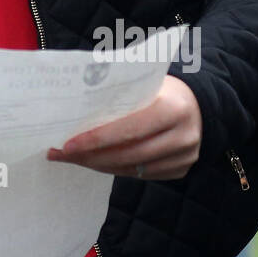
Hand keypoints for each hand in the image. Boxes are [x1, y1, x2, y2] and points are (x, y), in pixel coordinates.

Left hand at [47, 76, 201, 179]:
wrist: (197, 103)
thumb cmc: (160, 88)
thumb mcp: (145, 82)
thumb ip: (118, 94)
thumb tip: (73, 109)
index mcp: (174, 108)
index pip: (130, 128)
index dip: (97, 138)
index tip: (68, 144)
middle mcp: (184, 136)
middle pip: (129, 154)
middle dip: (90, 156)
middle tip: (60, 153)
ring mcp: (185, 157)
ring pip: (132, 168)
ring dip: (98, 165)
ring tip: (71, 158)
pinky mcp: (181, 170)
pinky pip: (140, 175)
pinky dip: (114, 169)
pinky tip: (94, 161)